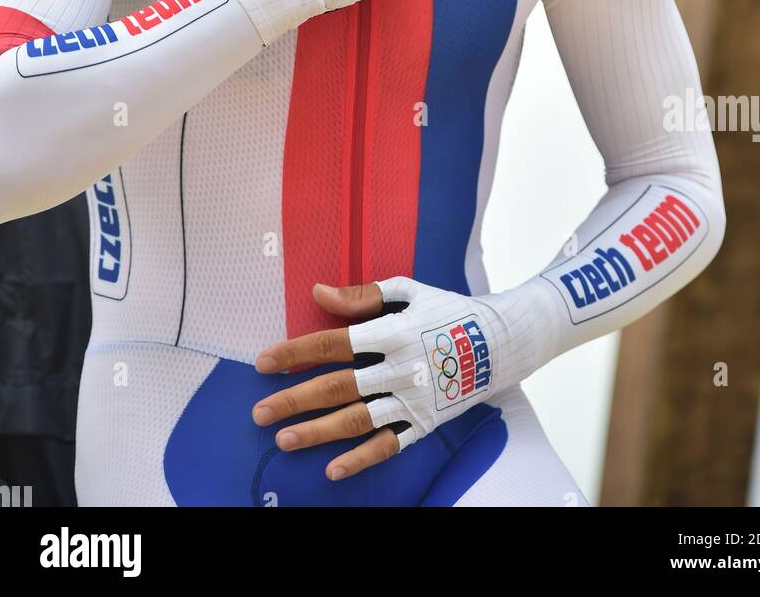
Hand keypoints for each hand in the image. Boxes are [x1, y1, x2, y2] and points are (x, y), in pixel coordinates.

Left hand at [252, 275, 536, 480]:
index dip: (296, 353)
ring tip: (284, 439)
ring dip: (318, 432)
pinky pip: (389, 445)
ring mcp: (413, 399)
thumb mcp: (408, 290)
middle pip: (338, 388)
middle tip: (260, 413)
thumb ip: (361, 295)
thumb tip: (318, 293)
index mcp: (392, 331)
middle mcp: (400, 368)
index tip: (263, 363)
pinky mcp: (426, 423)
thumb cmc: (447, 310)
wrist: (498, 343)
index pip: (333, 343)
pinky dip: (361, 459)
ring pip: (357, 420)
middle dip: (294, 400)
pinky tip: (332, 469)